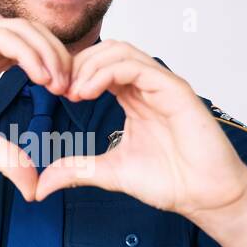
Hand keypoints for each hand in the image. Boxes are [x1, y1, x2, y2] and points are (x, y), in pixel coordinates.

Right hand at [0, 20, 72, 199]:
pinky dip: (26, 52)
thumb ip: (8, 158)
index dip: (60, 69)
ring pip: (24, 31)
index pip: (38, 51)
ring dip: (48, 55)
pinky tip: (40, 76)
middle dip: (62, 60)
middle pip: (38, 35)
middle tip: (75, 91)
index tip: (75, 98)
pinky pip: (1, 36)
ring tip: (60, 85)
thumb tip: (34, 189)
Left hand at [33, 40, 246, 218]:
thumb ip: (77, 171)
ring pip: (120, 51)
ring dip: (89, 65)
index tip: (53, 93)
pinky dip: (107, 72)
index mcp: (134, 98)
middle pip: (106, 51)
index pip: (98, 67)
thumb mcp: (110, 173)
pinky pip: (137, 67)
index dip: (72, 73)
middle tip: (57, 87)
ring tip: (73, 90)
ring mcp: (162, 85)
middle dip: (76, 64)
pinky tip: (89, 91)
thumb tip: (41, 185)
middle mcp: (147, 86)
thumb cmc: (171, 181)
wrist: (205, 196)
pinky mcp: (175, 90)